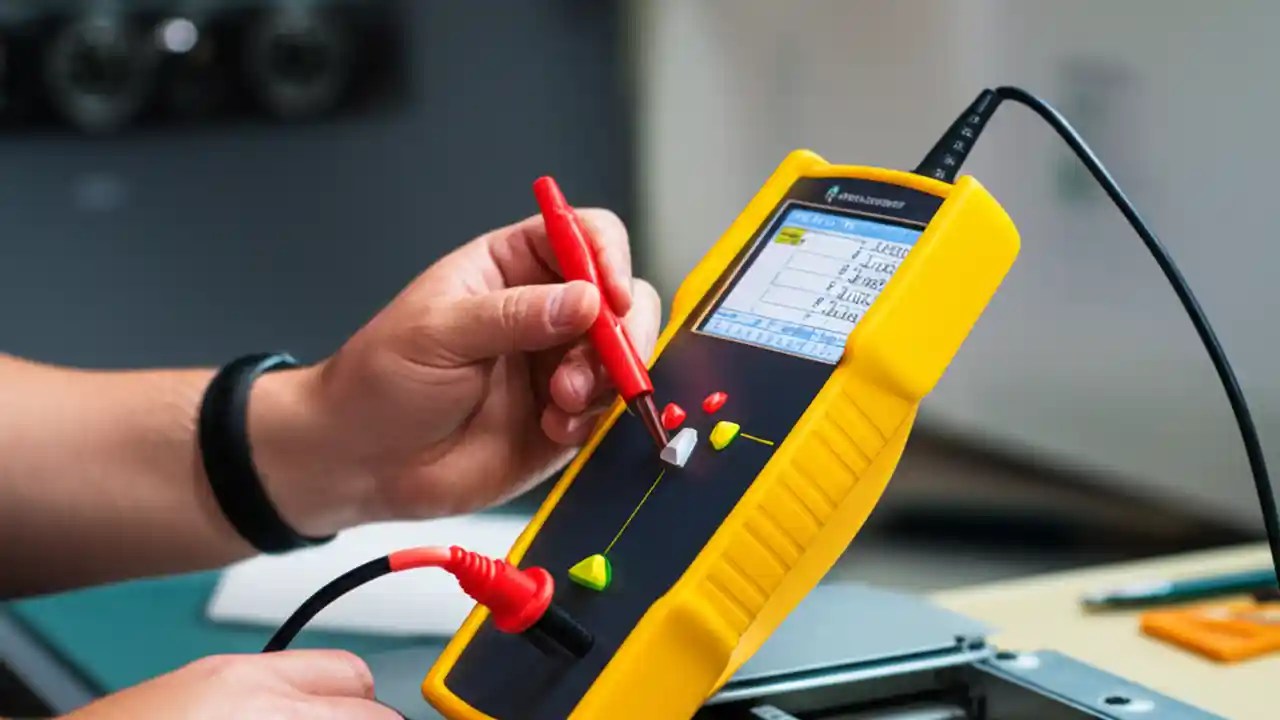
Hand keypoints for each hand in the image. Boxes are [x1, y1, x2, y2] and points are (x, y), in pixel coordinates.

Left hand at [62, 651, 395, 718]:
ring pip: (325, 670)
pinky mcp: (202, 673)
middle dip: (370, 715)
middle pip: (359, 682)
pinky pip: (280, 672)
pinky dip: (296, 698)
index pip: (373, 716)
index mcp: (272, 712)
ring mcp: (225, 671)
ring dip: (337, 704)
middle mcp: (252, 681)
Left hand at [251, 210, 661, 534]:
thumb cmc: (381, 381)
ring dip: (608, 378)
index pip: (583, 236)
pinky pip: (607, 410)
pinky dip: (593, 418)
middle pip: (621, 296)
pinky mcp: (564, 417)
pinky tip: (554, 426)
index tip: (610, 296)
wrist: (362, 462)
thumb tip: (585, 301)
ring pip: (623, 356)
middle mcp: (544, 311)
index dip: (608, 257)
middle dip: (624, 329)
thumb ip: (513, 316)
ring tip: (563, 400)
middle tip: (607, 359)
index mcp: (511, 267)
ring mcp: (557, 365)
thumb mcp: (439, 333)